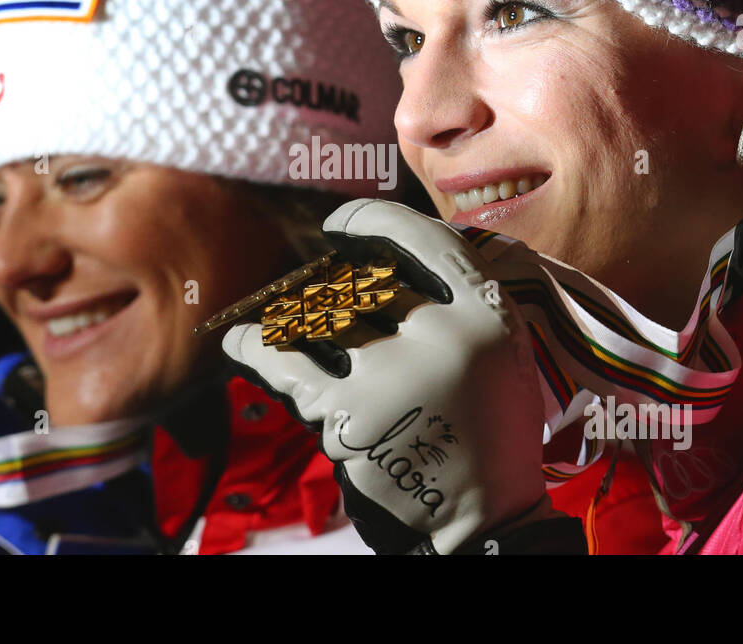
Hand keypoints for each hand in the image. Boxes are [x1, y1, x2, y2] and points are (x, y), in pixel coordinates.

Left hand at [223, 199, 578, 553]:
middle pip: (364, 279)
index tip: (343, 225)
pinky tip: (242, 342)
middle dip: (330, 284)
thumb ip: (459, 301)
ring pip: (318, 313)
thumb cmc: (489, 432)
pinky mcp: (347, 414)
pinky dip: (254, 347)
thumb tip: (389, 249)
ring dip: (290, 314)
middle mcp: (444, 337)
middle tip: (316, 292)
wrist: (483, 521)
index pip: (426, 238)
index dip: (374, 221)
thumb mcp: (500, 352)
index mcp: (489, 314)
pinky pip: (282, 361)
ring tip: (274, 317)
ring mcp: (392, 374)